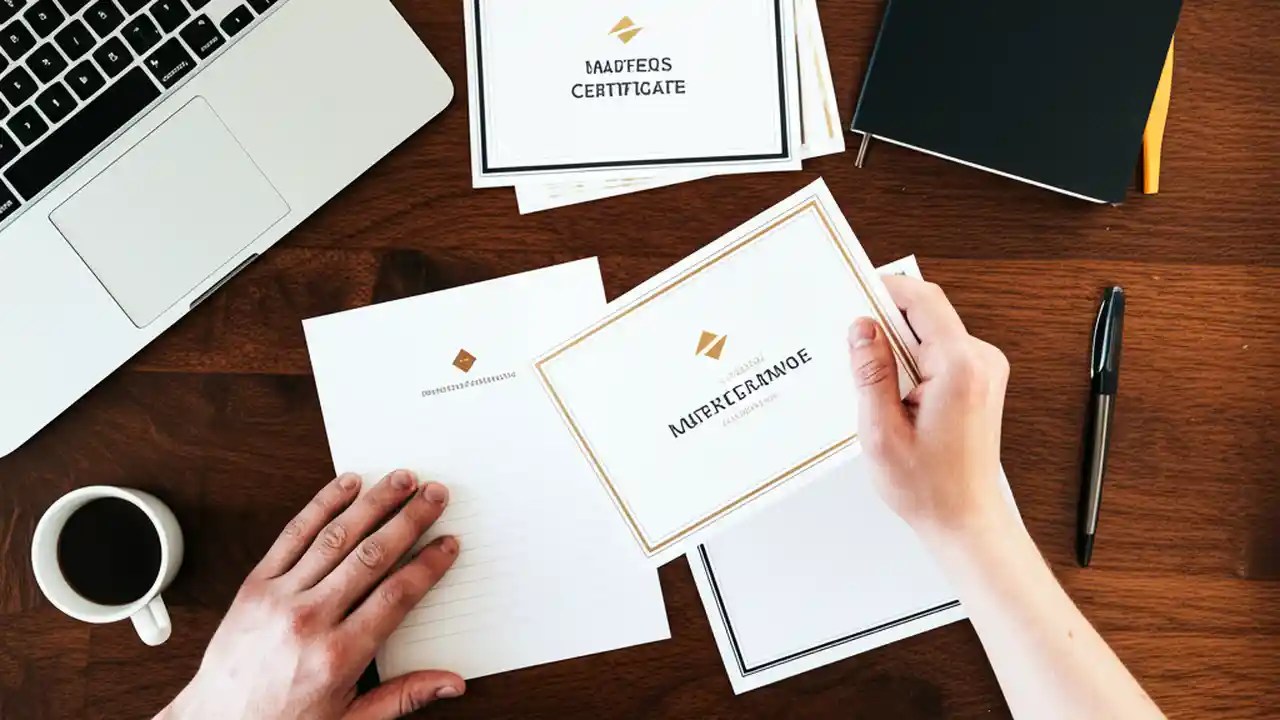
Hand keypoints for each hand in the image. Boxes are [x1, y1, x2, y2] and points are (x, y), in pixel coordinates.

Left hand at [158, 470, 462, 719]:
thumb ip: (404, 697)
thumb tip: (451, 684)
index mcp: (338, 655)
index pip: (397, 595)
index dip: (428, 564)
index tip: (448, 544)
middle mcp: (309, 619)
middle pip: (373, 556)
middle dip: (410, 520)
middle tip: (434, 495)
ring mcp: (279, 597)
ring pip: (336, 537)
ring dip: (373, 503)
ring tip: (400, 479)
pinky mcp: (255, 584)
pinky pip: (292, 535)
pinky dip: (321, 505)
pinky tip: (345, 485)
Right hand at [847, 276, 1010, 539]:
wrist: (965, 519)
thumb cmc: (929, 487)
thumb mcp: (881, 432)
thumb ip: (870, 373)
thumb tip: (861, 327)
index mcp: (959, 368)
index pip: (923, 301)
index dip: (885, 288)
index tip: (852, 289)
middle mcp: (980, 361)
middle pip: (926, 313)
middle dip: (884, 321)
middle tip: (850, 345)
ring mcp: (984, 369)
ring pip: (930, 332)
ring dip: (896, 345)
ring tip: (871, 383)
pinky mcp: (979, 379)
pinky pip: (939, 350)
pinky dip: (910, 360)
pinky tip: (890, 392)